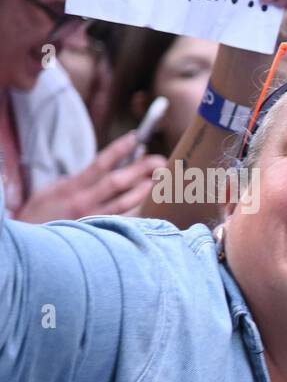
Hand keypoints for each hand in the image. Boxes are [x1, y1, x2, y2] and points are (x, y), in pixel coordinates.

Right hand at [15, 133, 166, 223]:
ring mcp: (93, 220)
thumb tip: (103, 170)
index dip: (119, 150)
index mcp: (71, 187)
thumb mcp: (53, 190)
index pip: (99, 164)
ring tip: (159, 180)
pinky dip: (137, 212)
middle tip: (159, 161)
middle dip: (141, 169)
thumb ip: (79, 180)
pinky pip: (123, 221)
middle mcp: (83, 203)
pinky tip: (149, 204)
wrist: (33, 243)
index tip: (134, 138)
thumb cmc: (42, 214)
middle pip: (118, 182)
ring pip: (125, 204)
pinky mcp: (99, 233)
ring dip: (145, 190)